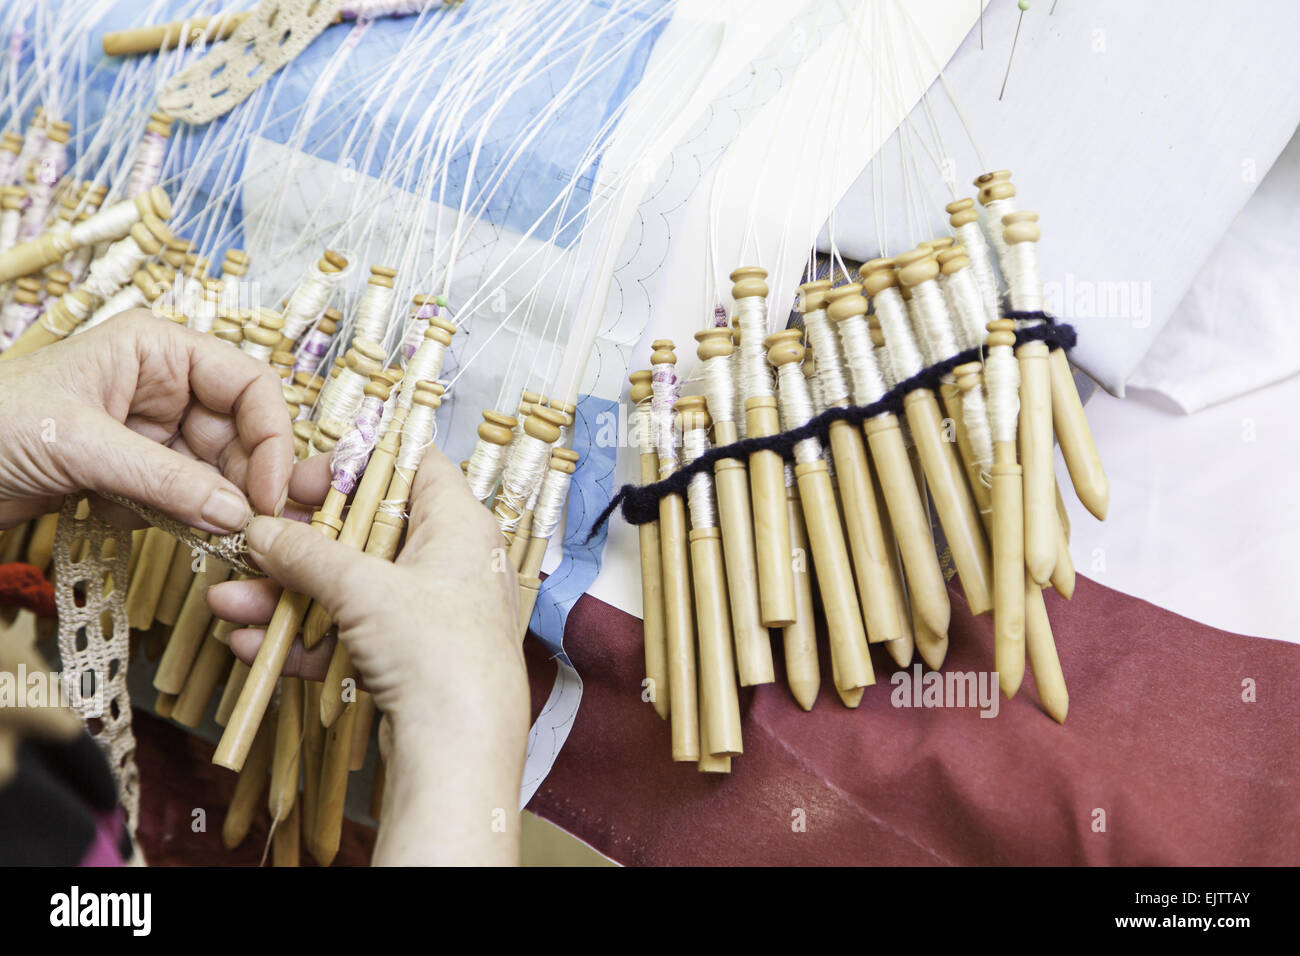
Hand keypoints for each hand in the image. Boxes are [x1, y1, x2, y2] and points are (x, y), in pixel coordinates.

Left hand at [0, 310, 293, 530]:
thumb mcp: (79, 445)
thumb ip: (164, 479)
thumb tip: (236, 514)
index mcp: (159, 351)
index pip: (249, 385)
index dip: (272, 438)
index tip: (271, 494)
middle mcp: (165, 387)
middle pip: (243, 435)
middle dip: (246, 483)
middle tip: (251, 531)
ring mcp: (153, 433)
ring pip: (218, 473)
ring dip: (215, 509)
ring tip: (208, 539)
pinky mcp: (137, 474)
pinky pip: (186, 499)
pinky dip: (181, 521)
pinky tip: (151, 527)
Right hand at [207, 446, 528, 864]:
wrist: (461, 753)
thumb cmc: (436, 651)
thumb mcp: (363, 588)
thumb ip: (308, 554)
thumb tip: (262, 530)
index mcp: (459, 525)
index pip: (413, 465)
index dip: (357, 463)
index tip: (302, 480)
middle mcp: (450, 562)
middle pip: (366, 532)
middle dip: (300, 544)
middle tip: (254, 544)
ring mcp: (430, 614)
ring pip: (349, 590)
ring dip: (286, 597)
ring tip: (228, 604)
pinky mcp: (411, 660)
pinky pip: (351, 636)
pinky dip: (305, 640)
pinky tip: (250, 646)